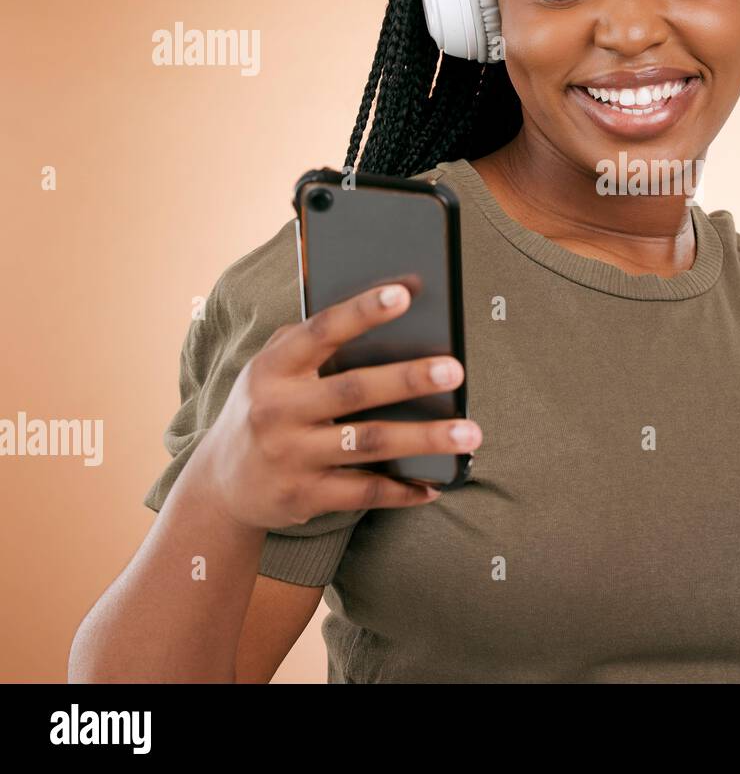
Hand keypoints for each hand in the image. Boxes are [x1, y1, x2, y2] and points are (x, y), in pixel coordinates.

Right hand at [187, 283, 478, 531]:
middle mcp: (277, 410)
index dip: (362, 311)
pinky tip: (437, 482)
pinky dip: (404, 490)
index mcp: (272, 367)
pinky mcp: (302, 496)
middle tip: (456, 371)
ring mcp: (289, 456)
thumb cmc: (268, 406)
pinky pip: (364, 492)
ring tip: (470, 433)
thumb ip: (314, 339)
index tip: (405, 293)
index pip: (321, 331)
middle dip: (408, 379)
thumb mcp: (273, 368)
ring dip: (424, 439)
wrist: (220, 484)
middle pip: (354, 390)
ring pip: (368, 444)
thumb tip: (386, 305)